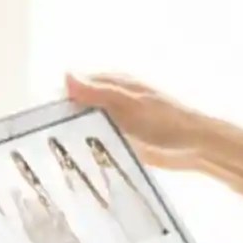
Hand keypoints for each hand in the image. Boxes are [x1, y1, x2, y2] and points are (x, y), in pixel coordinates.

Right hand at [65, 73, 214, 170]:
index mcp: (111, 83)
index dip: (58, 104)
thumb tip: (66, 76)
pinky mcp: (121, 141)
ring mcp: (114, 121)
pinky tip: (78, 166)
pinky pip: (97, 144)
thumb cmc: (168, 120)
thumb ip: (100, 93)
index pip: (72, 88)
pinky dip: (89, 152)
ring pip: (84, 128)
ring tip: (60, 159)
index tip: (45, 125)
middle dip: (63, 124)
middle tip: (51, 146)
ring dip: (74, 140)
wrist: (197, 146)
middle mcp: (109, 100)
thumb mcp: (132, 104)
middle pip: (75, 109)